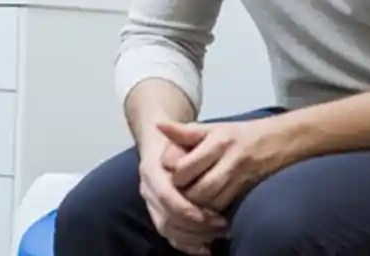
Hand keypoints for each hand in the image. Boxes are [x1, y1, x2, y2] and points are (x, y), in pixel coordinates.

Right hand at [138, 136, 227, 254]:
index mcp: (151, 172)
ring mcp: (151, 205)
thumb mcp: (181, 133)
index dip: (185, 208)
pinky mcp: (158, 215)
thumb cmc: (177, 141)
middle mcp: (147, 191)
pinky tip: (205, 249)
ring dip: (194, 237)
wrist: (161, 148)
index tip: (208, 215)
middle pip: (166, 218)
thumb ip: (178, 131)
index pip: (164, 196)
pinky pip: (170, 236)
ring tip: (218, 234)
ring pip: (168, 230)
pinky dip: (187, 245)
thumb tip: (163, 125)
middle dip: (194, 226)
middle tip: (221, 226)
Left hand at [159, 118, 295, 211]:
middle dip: (184, 194)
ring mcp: (239, 176)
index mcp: (217, 140)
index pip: (187, 165)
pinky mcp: (246, 189)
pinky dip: (210, 209)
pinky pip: (223, 205)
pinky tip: (203, 206)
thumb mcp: (211, 128)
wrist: (277, 140)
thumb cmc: (239, 134)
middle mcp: (229, 159)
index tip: (170, 175)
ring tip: (187, 201)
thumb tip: (158, 126)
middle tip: (176, 193)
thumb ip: (184, 131)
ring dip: (196, 205)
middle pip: (199, 187)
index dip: (175, 175)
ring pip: (212, 200)